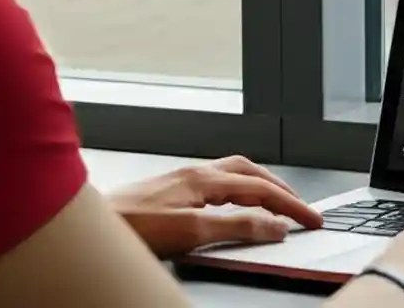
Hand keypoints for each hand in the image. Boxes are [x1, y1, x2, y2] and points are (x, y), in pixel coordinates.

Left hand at [107, 155, 323, 256]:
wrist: (91, 226)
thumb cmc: (131, 228)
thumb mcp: (191, 233)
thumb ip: (236, 227)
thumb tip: (274, 225)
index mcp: (203, 178)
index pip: (260, 188)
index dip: (291, 205)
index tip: (312, 220)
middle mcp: (194, 173)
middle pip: (250, 171)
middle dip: (279, 187)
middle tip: (301, 208)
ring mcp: (180, 180)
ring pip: (232, 174)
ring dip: (259, 185)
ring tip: (275, 204)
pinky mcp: (169, 190)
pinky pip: (216, 183)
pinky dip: (237, 191)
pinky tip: (233, 205)